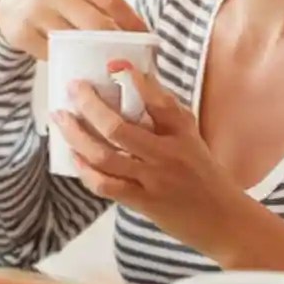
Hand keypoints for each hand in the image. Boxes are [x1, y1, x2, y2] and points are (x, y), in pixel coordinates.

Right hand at [0, 0, 146, 60]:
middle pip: (96, 23)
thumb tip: (143, 37)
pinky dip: (71, 66)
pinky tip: (84, 72)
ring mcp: (36, 11)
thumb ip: (104, 10)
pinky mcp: (23, 34)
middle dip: (118, 45)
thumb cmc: (60, 5)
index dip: (133, 24)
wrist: (14, 10)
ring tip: (114, 71)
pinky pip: (55, 55)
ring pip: (75, 42)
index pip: (112, 1)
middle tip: (133, 62)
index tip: (148, 42)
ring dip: (97, 59)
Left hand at [51, 62, 245, 255]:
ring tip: (61, 118)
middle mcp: (167, 154)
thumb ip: (166, 111)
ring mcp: (153, 180)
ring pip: (105, 156)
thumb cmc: (202, 172)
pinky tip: (74, 156)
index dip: (134, 80)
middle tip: (74, 88)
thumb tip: (137, 81)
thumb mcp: (190, 136)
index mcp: (181, 132)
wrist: (222, 219)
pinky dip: (86, 170)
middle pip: (118, 128)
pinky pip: (107, 186)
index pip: (158, 100)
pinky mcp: (143, 202)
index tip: (115, 64)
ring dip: (77, 136)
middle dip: (90, 105)